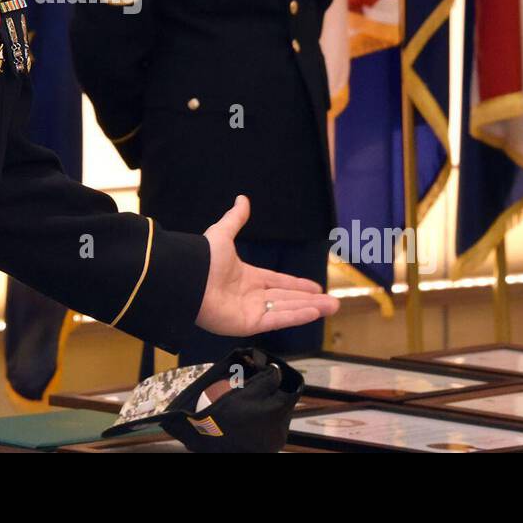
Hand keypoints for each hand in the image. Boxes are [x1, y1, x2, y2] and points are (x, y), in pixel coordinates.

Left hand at [195, 195, 339, 336]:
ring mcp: (250, 311)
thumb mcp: (223, 233)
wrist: (188, 278)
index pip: (279, 282)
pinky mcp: (248, 324)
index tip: (316, 287)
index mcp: (247, 277)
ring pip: (287, 309)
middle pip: (287, 298)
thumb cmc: (202, 258)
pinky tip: (314, 312)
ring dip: (310, 309)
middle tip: (333, 302)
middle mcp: (251, 296)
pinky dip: (296, 316)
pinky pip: (277, 319)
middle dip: (311, 301)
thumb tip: (242, 198)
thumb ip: (235, 219)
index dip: (298, 285)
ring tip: (332, 307)